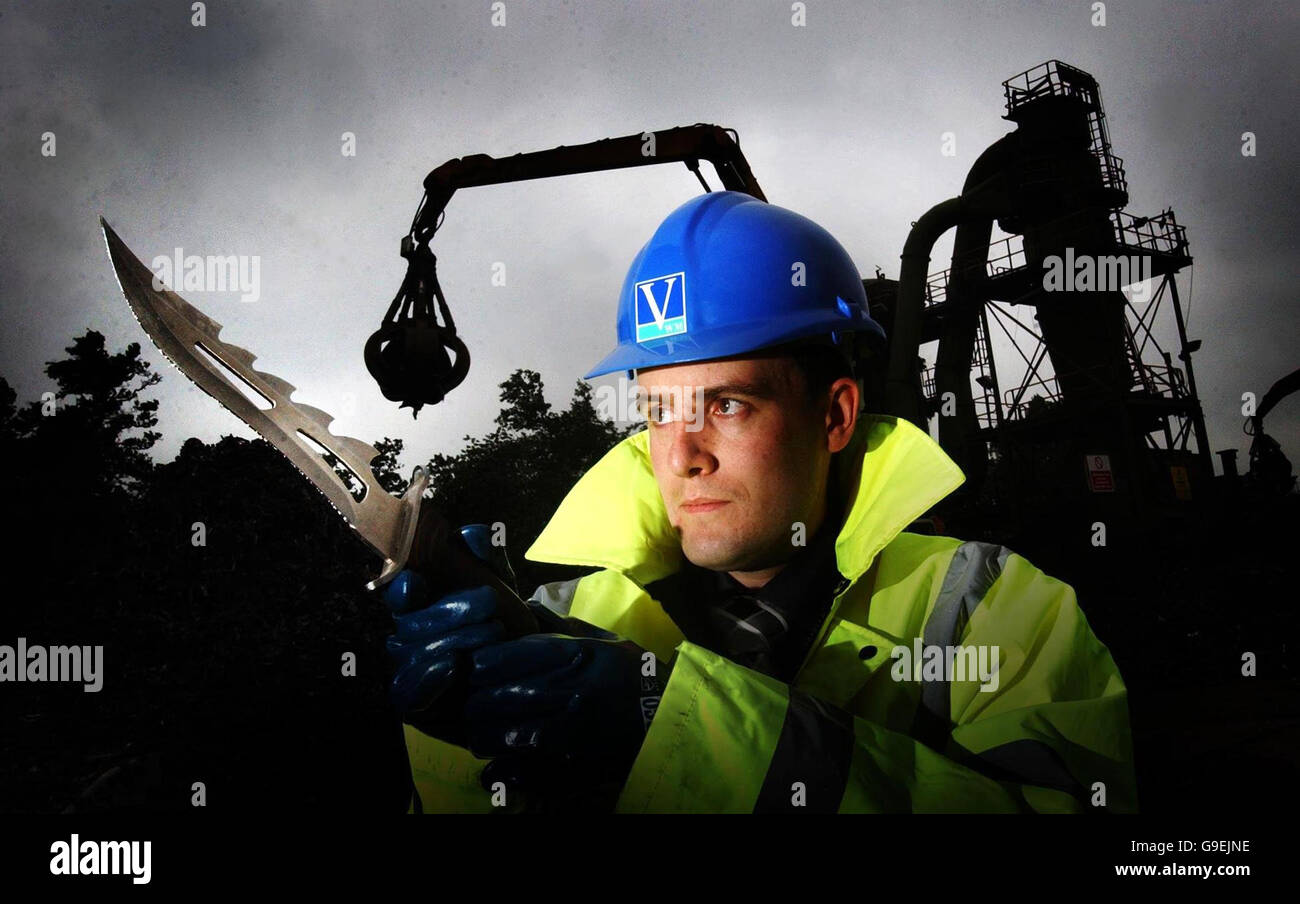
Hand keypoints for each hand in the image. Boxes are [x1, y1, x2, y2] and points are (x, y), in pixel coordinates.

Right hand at [382, 524, 515, 743]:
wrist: (523, 657)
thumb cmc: (502, 612)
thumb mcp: (497, 577)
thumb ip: (483, 554)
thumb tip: (477, 537)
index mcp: (417, 599)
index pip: (397, 591)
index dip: (402, 587)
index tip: (416, 582)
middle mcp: (407, 631)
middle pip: (410, 623)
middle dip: (448, 611)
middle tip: (488, 600)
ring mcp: (410, 667)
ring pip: (414, 654)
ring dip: (454, 639)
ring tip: (494, 630)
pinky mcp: (418, 701)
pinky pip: (408, 694)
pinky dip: (427, 680)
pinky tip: (453, 666)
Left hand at [464, 633, 671, 808]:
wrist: (668, 717)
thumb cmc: (634, 674)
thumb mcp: (604, 640)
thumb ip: (560, 626)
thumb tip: (524, 606)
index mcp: (574, 655)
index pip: (508, 655)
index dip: (483, 661)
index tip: (475, 663)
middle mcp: (567, 689)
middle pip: (495, 694)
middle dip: (475, 696)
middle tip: (470, 697)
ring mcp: (568, 726)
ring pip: (500, 730)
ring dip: (484, 729)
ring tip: (479, 726)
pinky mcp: (571, 756)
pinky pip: (520, 761)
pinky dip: (503, 759)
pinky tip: (498, 755)